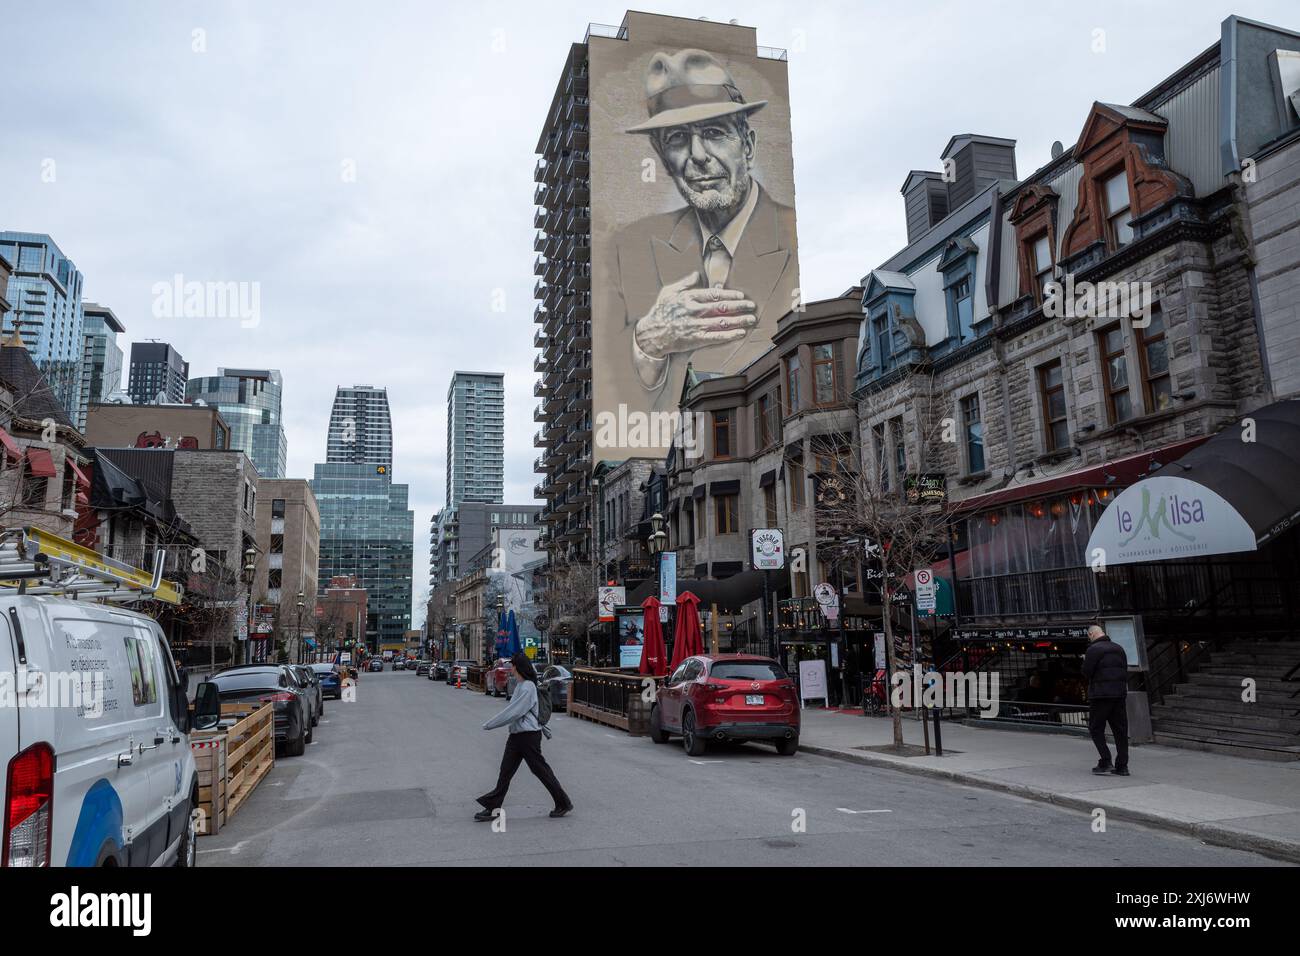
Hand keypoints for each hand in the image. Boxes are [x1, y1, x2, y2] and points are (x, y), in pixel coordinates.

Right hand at [632, 272, 756, 385]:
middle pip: (722, 307)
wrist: (650, 335)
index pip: (714, 294)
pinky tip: (740, 333)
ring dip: (739, 320)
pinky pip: (716, 337)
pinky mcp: (695, 339)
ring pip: (722, 322)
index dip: (730, 294)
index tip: (741, 295)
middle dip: (739, 306)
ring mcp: (695, 326)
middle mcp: (694, 311)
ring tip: (751, 319)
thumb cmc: (660, 312)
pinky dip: (730, 335)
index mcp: (688, 297)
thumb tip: (697, 274)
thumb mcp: (668, 292)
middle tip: (751, 306)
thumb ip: (684, 283)